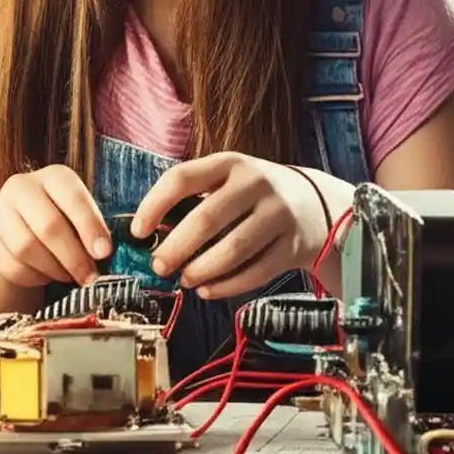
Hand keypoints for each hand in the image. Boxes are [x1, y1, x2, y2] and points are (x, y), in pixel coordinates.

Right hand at [0, 164, 113, 287]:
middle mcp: (22, 187)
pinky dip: (33, 277)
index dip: (90, 227)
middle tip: (89, 276)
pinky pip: (12, 265)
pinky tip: (46, 276)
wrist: (23, 228)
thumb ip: (94, 226)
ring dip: (53, 269)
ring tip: (69, 276)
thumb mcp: (80, 213)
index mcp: (53, 177)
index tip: (104, 253)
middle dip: (73, 257)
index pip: (73, 198)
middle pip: (48, 226)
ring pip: (27, 248)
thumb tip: (103, 252)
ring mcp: (0, 212)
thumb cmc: (63, 219)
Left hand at [130, 153, 332, 299]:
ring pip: (232, 249)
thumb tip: (148, 235)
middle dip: (176, 248)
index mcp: (230, 163)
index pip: (182, 178)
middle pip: (207, 219)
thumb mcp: (227, 181)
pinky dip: (226, 285)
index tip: (137, 231)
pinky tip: (207, 290)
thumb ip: (192, 200)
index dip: (154, 205)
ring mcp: (278, 214)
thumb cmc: (253, 195)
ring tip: (184, 280)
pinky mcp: (293, 246)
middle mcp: (256, 184)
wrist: (316, 204)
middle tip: (158, 266)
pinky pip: (255, 272)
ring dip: (201, 270)